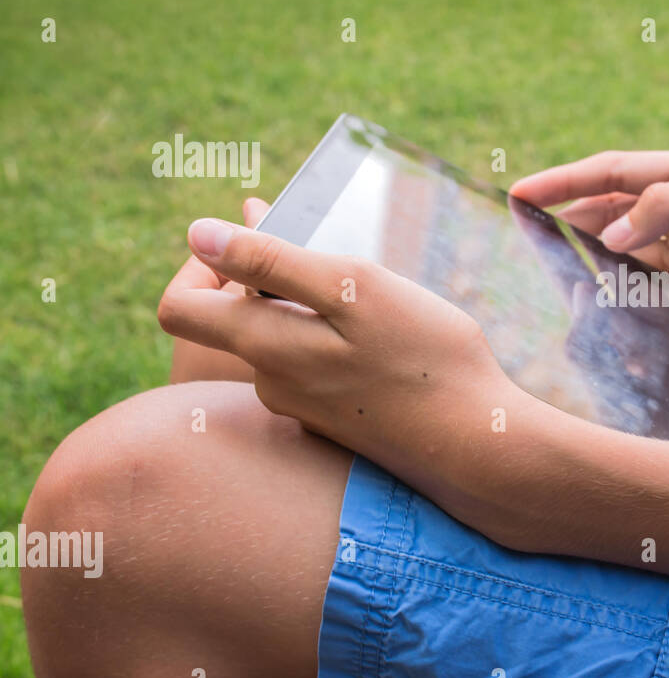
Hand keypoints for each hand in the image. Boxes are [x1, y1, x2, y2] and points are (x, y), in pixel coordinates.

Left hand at [157, 216, 524, 534]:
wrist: (478, 445)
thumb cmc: (425, 359)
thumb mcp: (351, 288)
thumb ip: (270, 261)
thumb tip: (196, 233)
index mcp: (263, 348)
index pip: (179, 307)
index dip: (205, 266)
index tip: (260, 243)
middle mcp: (269, 385)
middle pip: (236, 320)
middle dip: (273, 280)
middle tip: (332, 259)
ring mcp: (303, 409)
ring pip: (282, 342)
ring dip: (312, 310)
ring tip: (374, 302)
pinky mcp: (337, 422)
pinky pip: (315, 367)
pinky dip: (337, 342)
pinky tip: (387, 341)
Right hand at [511, 151, 668, 358]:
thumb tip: (609, 230)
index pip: (617, 172)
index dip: (566, 180)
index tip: (519, 191)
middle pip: (615, 206)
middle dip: (568, 211)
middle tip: (519, 226)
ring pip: (628, 247)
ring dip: (590, 251)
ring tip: (547, 262)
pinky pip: (652, 285)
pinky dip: (623, 288)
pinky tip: (599, 297)